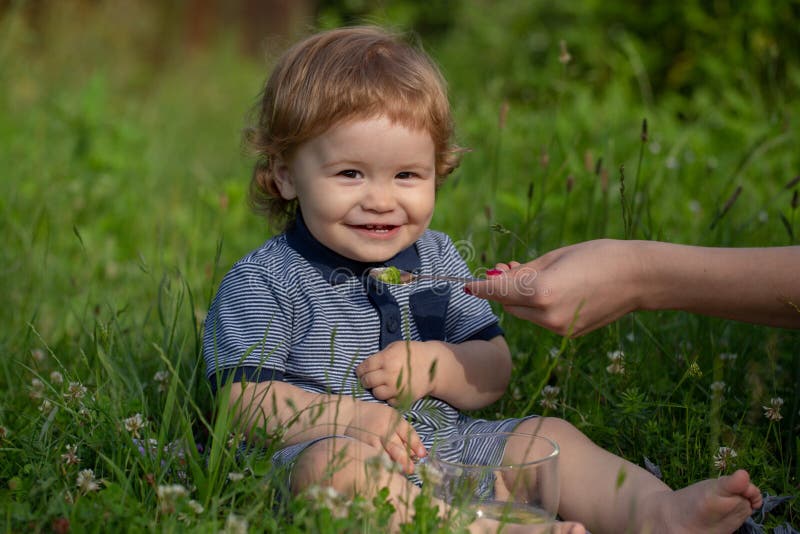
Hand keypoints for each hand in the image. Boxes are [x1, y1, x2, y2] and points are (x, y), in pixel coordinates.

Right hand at [344, 401, 426, 474]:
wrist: (351, 414)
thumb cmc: (377, 417)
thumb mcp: (392, 417)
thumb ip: (404, 433)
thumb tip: (417, 454)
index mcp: (393, 418)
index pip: (407, 432)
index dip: (416, 445)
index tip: (423, 455)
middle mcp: (382, 428)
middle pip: (395, 447)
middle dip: (404, 460)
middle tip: (411, 469)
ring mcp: (371, 439)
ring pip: (384, 455)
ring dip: (393, 465)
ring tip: (399, 472)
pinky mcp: (361, 446)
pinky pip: (372, 458)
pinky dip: (380, 464)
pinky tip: (385, 470)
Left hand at [356, 340, 437, 406]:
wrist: (434, 365)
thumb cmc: (414, 353)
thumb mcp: (396, 347)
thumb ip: (381, 355)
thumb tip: (368, 365)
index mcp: (386, 359)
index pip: (364, 367)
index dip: (360, 370)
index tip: (361, 372)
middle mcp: (389, 374)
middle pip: (367, 382)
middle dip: (366, 380)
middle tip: (369, 379)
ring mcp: (396, 388)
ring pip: (376, 393)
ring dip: (377, 389)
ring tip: (381, 385)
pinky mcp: (404, 398)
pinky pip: (389, 401)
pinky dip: (389, 397)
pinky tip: (393, 391)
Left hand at [466, 239, 642, 336]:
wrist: (638, 278)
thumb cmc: (597, 256)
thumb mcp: (555, 257)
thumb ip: (523, 271)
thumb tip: (500, 277)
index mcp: (540, 291)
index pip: (497, 291)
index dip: (480, 287)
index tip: (466, 284)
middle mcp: (546, 315)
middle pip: (508, 304)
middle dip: (503, 289)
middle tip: (506, 268)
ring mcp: (558, 328)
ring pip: (524, 313)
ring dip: (521, 298)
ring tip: (534, 276)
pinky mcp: (568, 334)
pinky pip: (541, 320)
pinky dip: (538, 307)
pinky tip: (554, 290)